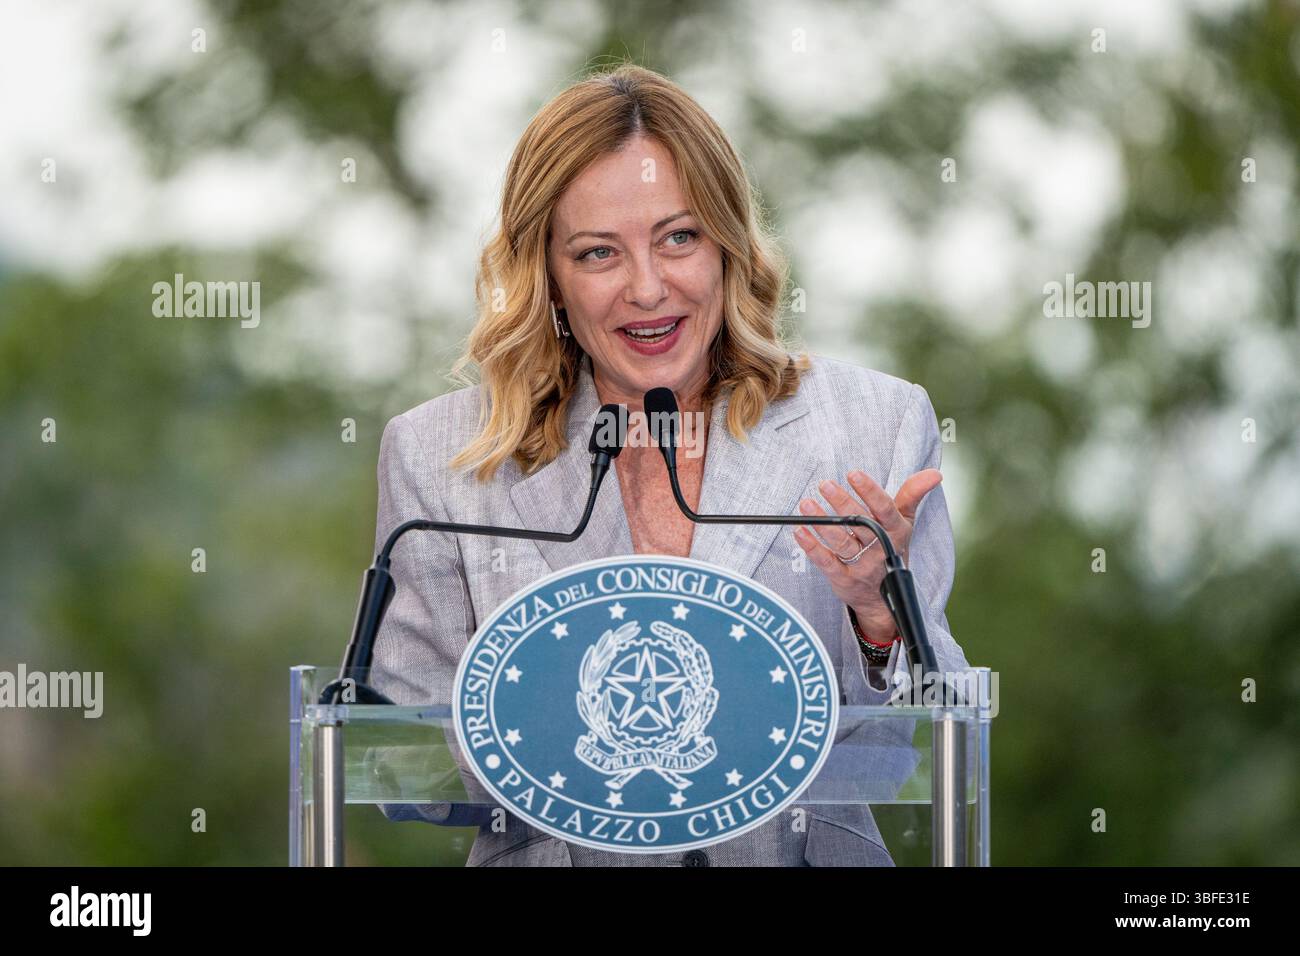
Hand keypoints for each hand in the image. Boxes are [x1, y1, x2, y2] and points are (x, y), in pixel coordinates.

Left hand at [793, 469, 942, 641]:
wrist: (885, 598)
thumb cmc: (891, 550)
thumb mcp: (904, 522)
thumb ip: (913, 495)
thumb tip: (934, 473)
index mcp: (895, 532)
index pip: (884, 509)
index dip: (869, 491)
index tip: (854, 474)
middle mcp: (880, 549)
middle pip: (860, 523)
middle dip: (842, 502)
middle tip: (826, 485)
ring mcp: (861, 565)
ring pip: (841, 541)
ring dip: (822, 522)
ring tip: (807, 504)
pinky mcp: (844, 579)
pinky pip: (826, 562)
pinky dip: (812, 547)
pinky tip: (800, 531)